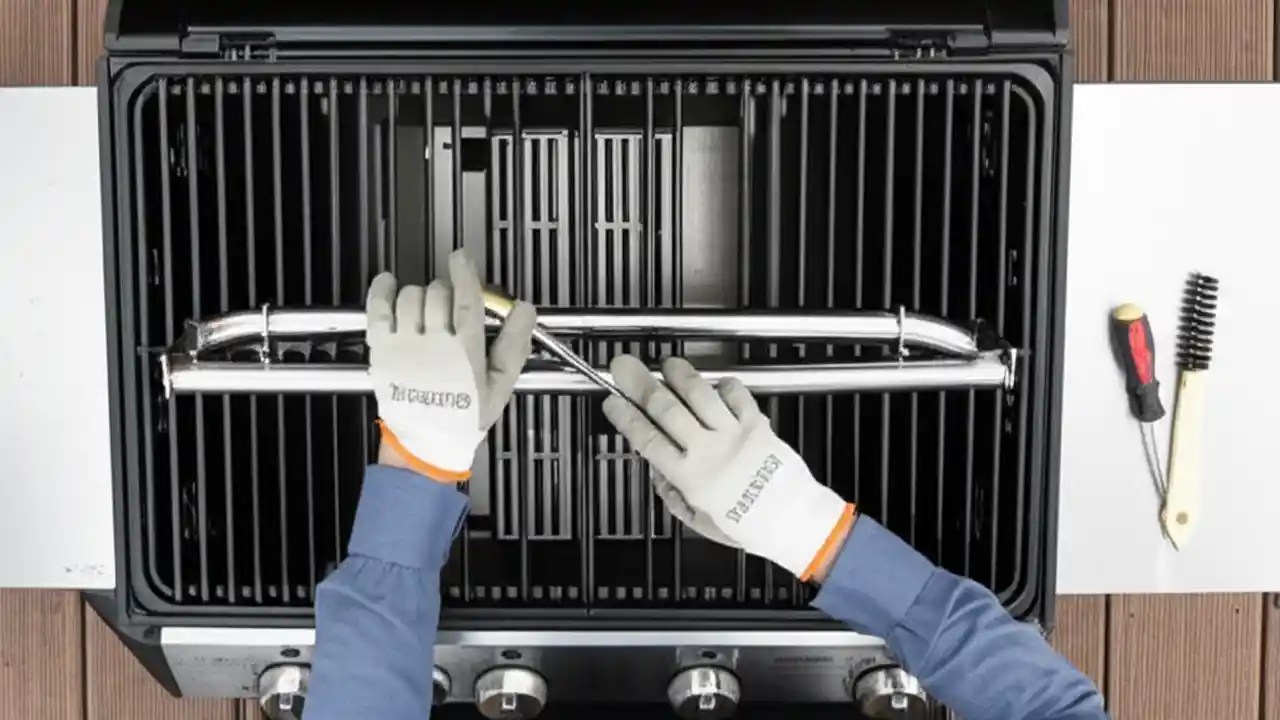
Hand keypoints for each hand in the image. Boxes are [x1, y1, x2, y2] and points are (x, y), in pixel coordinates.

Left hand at [366, 250, 534, 481]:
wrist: (425, 442)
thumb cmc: (463, 416)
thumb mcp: (500, 386)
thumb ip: (514, 345)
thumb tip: (524, 311)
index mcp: (465, 351)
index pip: (465, 297)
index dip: (464, 271)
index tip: (462, 258)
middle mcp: (433, 343)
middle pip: (438, 293)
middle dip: (447, 291)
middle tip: (451, 306)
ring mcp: (404, 344)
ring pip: (410, 296)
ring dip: (421, 295)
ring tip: (427, 309)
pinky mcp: (382, 350)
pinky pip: (378, 308)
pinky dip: (382, 290)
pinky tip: (390, 284)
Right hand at [602, 356, 854, 580]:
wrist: (794, 520)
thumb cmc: (749, 525)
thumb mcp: (699, 521)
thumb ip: (674, 494)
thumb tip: (657, 470)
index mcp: (689, 477)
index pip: (646, 438)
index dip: (625, 416)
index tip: (612, 401)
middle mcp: (709, 451)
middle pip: (665, 408)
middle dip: (639, 383)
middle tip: (624, 366)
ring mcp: (733, 434)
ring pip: (699, 393)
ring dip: (679, 374)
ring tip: (668, 365)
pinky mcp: (756, 424)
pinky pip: (735, 395)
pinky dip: (722, 385)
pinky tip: (714, 385)